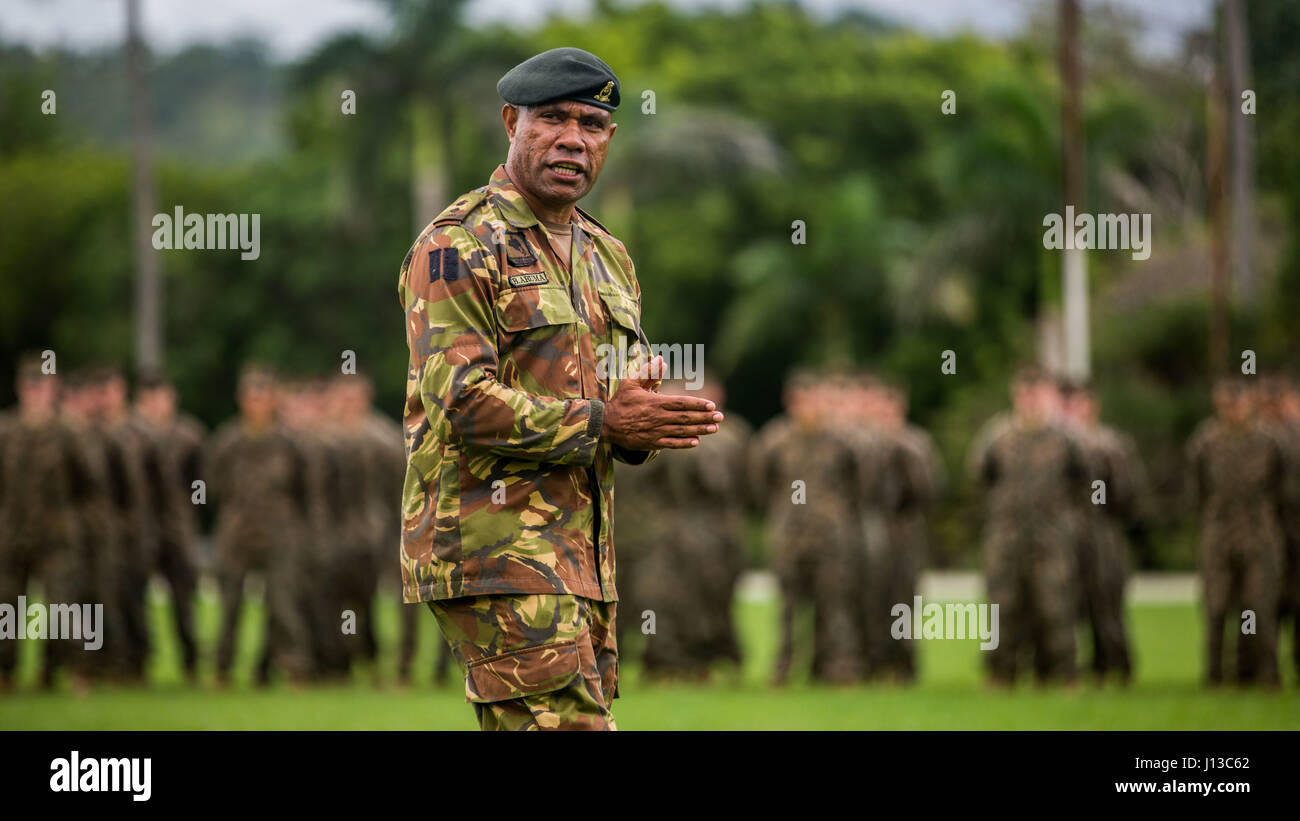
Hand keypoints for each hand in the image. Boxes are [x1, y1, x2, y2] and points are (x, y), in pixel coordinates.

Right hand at [601, 356, 722, 448]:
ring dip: (699, 430)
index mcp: (655, 402)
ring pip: (681, 431)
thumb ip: (648, 372)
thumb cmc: (620, 402)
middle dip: (704, 417)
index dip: (697, 404)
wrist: (606, 424)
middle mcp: (657, 417)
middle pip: (685, 418)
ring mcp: (655, 431)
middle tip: (720, 417)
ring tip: (714, 428)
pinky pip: (671, 444)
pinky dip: (684, 443)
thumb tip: (662, 359)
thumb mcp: (631, 383)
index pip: (681, 403)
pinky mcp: (651, 442)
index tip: (711, 405)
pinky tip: (696, 441)